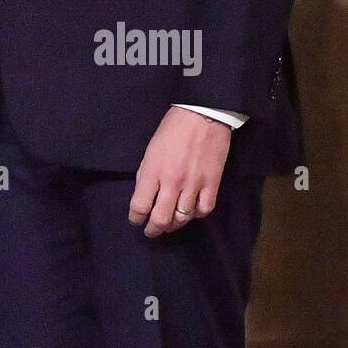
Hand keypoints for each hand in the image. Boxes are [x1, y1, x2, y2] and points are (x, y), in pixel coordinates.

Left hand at [129, 106, 231, 236]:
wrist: (202, 115)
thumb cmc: (171, 129)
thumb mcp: (150, 150)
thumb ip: (146, 174)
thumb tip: (144, 195)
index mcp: (153, 171)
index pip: (140, 206)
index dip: (135, 218)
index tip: (135, 220)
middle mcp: (172, 183)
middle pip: (161, 219)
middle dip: (153, 229)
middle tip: (151, 232)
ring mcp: (194, 185)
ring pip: (183, 219)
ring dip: (174, 225)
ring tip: (170, 225)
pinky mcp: (212, 184)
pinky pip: (204, 210)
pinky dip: (196, 215)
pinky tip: (191, 213)